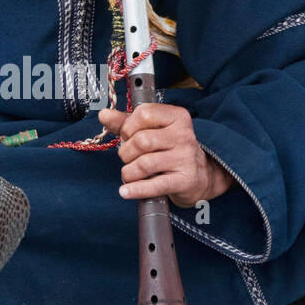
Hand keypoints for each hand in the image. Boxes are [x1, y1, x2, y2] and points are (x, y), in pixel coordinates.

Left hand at [99, 103, 234, 207]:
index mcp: (177, 117)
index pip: (144, 113)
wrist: (201, 176)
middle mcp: (184, 135)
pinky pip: (155, 186)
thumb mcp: (152, 131)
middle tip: (128, 158)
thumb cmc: (171, 150)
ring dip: (129, 172)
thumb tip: (104, 114)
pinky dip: (136, 190)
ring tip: (129, 174)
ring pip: (145, 164)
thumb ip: (127, 122)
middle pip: (142, 141)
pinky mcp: (185, 180)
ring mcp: (186, 158)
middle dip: (126, 152)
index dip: (128, 127)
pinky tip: (126, 191)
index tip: (128, 136)